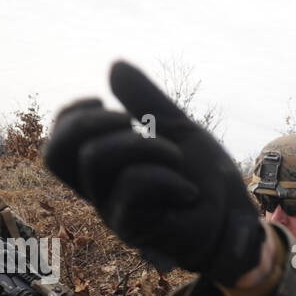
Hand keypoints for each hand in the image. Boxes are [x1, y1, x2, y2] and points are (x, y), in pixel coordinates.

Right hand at [43, 61, 262, 286]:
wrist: (238, 218)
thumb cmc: (207, 179)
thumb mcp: (177, 129)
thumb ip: (146, 102)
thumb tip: (115, 66)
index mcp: (105, 174)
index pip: (57, 151)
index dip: (69, 118)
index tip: (102, 101)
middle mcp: (101, 195)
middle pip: (63, 151)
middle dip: (99, 123)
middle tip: (135, 124)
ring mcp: (115, 214)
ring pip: (96, 160)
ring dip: (145, 145)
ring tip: (177, 159)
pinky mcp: (136, 229)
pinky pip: (132, 184)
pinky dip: (165, 176)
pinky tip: (189, 191)